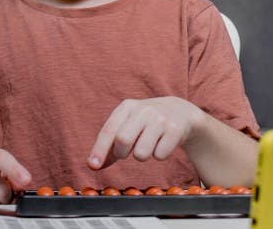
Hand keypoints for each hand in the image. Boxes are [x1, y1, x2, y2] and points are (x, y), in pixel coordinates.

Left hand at [88, 97, 202, 168]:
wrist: (180, 111)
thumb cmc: (147, 122)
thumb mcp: (129, 124)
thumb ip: (111, 144)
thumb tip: (94, 164)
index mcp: (127, 107)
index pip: (109, 129)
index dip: (99, 149)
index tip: (93, 165)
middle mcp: (143, 110)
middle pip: (123, 140)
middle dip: (122, 153)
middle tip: (129, 151)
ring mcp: (160, 119)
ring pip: (141, 153)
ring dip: (142, 155)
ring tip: (149, 144)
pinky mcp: (175, 130)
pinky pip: (160, 156)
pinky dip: (159, 155)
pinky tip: (163, 142)